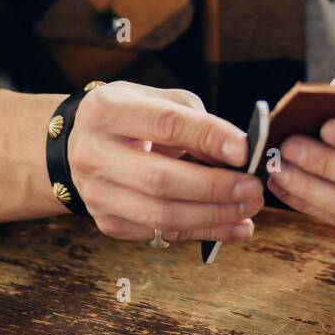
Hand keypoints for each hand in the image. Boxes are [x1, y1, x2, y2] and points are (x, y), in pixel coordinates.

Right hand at [66, 81, 263, 242]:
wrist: (80, 144)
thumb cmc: (132, 117)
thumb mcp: (158, 101)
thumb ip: (196, 122)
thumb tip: (236, 157)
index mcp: (107, 110)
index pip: (165, 124)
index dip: (209, 138)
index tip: (245, 150)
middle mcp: (94, 153)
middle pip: (161, 179)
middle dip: (215, 187)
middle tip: (254, 188)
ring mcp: (97, 192)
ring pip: (161, 215)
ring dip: (214, 216)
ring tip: (250, 208)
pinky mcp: (106, 222)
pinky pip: (162, 233)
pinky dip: (204, 232)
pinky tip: (235, 226)